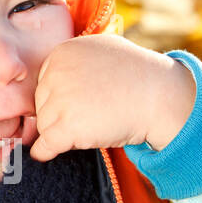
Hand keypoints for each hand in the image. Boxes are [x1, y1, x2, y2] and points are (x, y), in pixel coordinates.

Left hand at [28, 34, 195, 162]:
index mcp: (62, 53)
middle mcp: (57, 74)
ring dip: (61, 131)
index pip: (45, 82)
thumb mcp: (102, 48)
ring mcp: (61, 101)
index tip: (82, 102)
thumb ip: (75, 59)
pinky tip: (48, 153)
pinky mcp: (67, 127)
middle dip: (60, 114)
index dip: (61, 96)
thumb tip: (54, 73)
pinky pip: (44, 146)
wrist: (160, 97)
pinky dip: (44, 152)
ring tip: (91, 125)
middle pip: (42, 104)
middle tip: (91, 114)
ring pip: (44, 126)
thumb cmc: (137, 75)